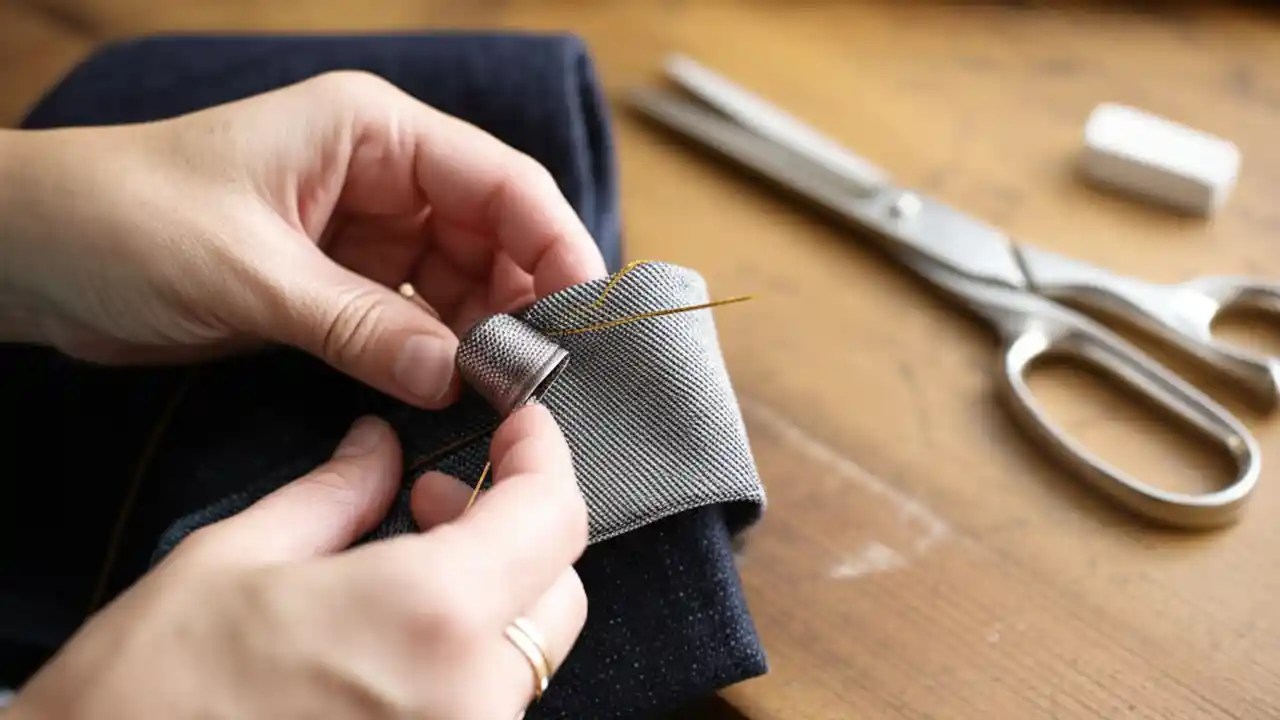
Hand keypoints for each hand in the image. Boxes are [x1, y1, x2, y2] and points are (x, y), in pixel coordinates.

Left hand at [0, 71, 606, 407]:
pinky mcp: (340, 284)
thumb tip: (459, 378)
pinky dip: (435, 356)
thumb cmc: (122, 219)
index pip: (500, 182)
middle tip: (537, 380)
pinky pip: (414, 320)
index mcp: (372, 132)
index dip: (555, 246)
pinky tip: (447, 394)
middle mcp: (383, 176)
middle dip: (521, 303)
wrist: (31, 254)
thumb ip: (361, 325)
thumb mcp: (249, 272)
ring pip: (461, 284)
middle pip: (494, 236)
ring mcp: (364, 232)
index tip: (582, 320)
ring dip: (481, 338)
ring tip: (495, 397)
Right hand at [8, 405, 587, 718]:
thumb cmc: (142, 695)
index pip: (553, 517)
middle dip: (514, 531)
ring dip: (490, 597)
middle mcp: (470, 695)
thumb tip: (379, 448)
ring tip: (399, 567)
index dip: (543, 456)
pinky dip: (465, 657)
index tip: (519, 426)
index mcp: (427, 615)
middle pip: (559, 593)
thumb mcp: (232, 562)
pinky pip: (488, 704)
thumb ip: (334, 495)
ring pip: (528, 654)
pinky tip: (393, 638)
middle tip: (433, 499)